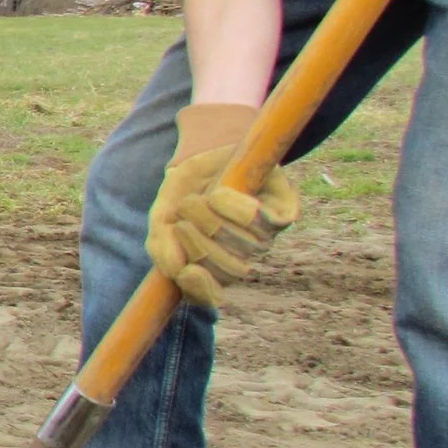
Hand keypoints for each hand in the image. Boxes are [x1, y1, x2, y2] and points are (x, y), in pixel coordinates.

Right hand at [144, 104, 301, 307]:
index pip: (210, 294)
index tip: (184, 270)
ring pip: (242, 245)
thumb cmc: (185, 191)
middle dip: (196, 241)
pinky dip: (232, 206)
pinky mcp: (283, 213)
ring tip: (195, 201)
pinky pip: (258, 220)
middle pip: (227, 268)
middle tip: (181, 218)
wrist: (207, 154)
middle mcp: (244, 258)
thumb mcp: (163, 218)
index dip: (201, 288)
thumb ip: (163, 247)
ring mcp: (266, 238)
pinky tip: (218, 194)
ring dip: (208, 219)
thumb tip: (177, 272)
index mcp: (213, 269)